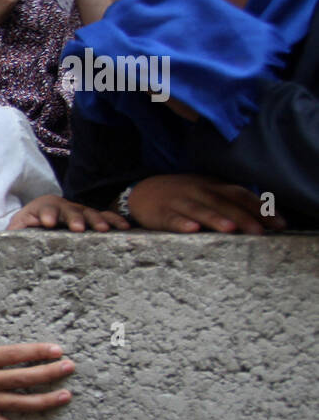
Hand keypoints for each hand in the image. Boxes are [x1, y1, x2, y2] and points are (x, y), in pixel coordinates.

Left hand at [7, 194, 129, 231]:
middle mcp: (62, 207)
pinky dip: (114, 220)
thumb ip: (13, 233)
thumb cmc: (27, 229)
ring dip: (97, 220)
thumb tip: (6, 240)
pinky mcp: (92, 219)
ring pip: (89, 213)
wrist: (40, 221)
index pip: (44, 209)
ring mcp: (80, 212)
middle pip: (69, 210)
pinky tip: (124, 227)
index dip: (47, 214)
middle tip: (78, 228)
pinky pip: (106, 217)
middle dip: (74, 218)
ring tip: (104, 230)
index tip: (47, 223)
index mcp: (42, 209)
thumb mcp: (16, 231)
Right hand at [126, 174, 284, 233]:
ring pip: (199, 209)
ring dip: (215, 218)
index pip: (240, 194)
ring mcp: (179, 201)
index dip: (260, 208)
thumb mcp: (206, 193)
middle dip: (242, 217)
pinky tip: (191, 229)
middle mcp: (198, 191)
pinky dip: (181, 223)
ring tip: (230, 229)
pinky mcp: (160, 213)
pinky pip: (172, 218)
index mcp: (212, 186)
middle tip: (259, 232)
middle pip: (223, 202)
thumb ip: (230, 202)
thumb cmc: (182, 196)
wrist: (141, 191)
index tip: (279, 224)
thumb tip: (263, 218)